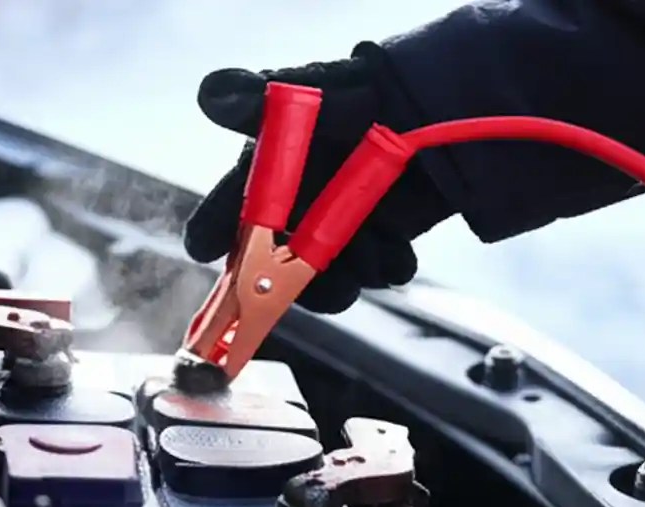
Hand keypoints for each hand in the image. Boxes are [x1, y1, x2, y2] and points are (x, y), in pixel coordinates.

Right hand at [183, 43, 452, 312]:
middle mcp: (301, 207)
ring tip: (369, 252)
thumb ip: (258, 99)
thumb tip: (211, 94)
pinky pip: (377, 271)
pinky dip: (387, 267)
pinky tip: (397, 251)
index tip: (205, 248)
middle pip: (273, 265)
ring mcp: (341, 226)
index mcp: (272, 175)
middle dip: (288, 281)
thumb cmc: (367, 88)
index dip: (212, 229)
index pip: (229, 209)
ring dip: (346, 276)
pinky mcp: (383, 237)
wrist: (439, 99)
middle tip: (299, 279)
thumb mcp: (311, 90)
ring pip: (328, 277)